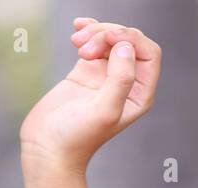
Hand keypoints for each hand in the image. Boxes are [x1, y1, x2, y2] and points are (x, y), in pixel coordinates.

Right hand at [20, 17, 161, 175]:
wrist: (49, 147)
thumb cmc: (77, 136)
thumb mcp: (104, 110)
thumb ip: (120, 79)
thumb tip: (126, 47)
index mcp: (139, 94)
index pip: (149, 53)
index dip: (131, 38)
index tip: (107, 38)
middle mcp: (127, 84)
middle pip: (130, 42)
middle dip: (109, 34)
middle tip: (84, 47)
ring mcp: (106, 76)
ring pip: (111, 39)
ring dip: (96, 33)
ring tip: (77, 43)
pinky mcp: (86, 70)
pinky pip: (94, 43)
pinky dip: (88, 31)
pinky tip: (77, 29)